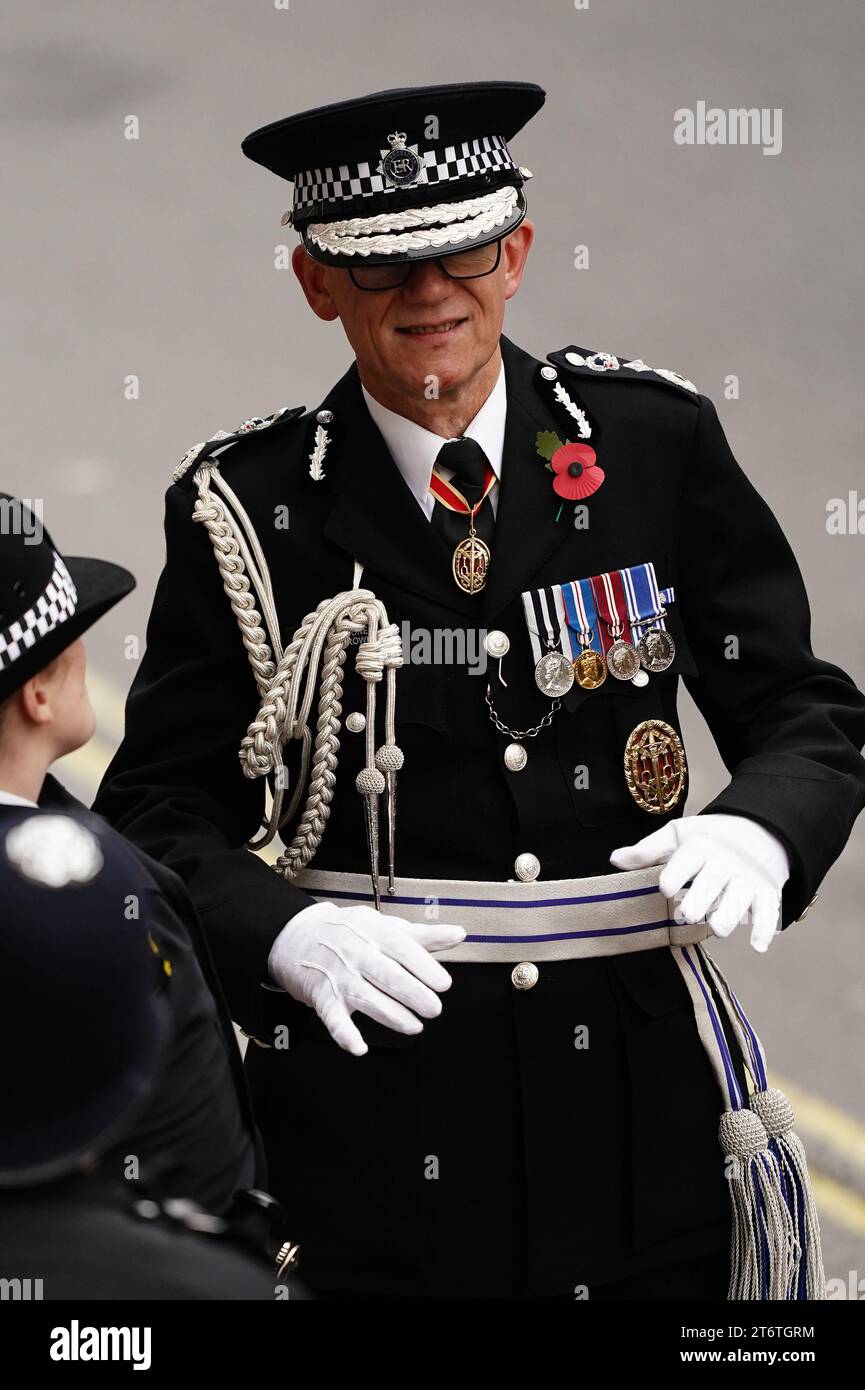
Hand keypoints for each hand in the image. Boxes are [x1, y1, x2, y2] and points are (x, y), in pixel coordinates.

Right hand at [267, 901, 465, 1055]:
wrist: (298, 936)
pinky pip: (333, 1018)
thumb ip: (423, 935)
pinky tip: (359, 1047)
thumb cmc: (350, 932)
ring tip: (414, 1026)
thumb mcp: (384, 926)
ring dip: (391, 1015)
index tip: (443, 983)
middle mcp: (356, 953)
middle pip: (387, 974)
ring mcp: (339, 976)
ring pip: (366, 998)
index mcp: (374, 932)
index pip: (401, 948)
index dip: (423, 966)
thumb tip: (459, 934)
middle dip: (412, 993)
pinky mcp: (323, 997)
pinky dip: (344, 1034)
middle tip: (434, 1008)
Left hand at [609, 813, 789, 952]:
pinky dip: (765, 929)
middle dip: (699, 900)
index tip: (665, 889)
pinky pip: (769, 911)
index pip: (687, 860)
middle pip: (712, 882)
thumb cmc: (709, 837)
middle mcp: (725, 862)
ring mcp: (747, 878)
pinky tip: (757, 947)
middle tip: (686, 914)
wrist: (759, 829)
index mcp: (700, 846)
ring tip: (716, 928)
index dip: (674, 876)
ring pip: (739, 899)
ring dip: (728, 917)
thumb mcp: (678, 835)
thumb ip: (648, 850)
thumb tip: (615, 860)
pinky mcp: (766, 892)